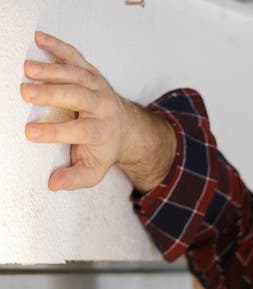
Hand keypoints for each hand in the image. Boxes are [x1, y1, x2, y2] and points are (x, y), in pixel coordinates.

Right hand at [22, 31, 175, 192]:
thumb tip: (54, 184)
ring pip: (75, 74)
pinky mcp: (90, 71)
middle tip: (25, 92)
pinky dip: (57, 46)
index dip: (55, 132)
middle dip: (52, 94)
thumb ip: (74, 178)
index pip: (79, 131)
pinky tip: (39, 39)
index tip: (31, 132)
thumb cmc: (103, 149)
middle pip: (78, 97)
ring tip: (27, 69)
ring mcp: (97, 85)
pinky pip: (74, 56)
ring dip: (51, 70)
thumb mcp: (93, 170)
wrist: (125, 128)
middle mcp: (102, 106)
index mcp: (102, 131)